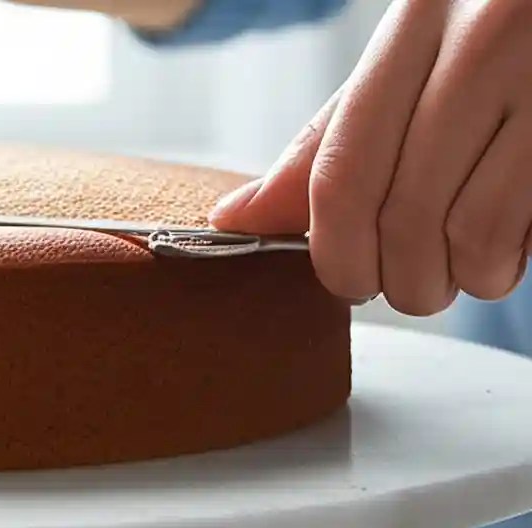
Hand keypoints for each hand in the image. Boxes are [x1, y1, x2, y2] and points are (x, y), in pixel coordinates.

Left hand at [209, 0, 531, 315]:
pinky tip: (507, 251)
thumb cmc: (502, 35)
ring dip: (456, 280)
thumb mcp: (413, 63)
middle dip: (395, 279)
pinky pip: (519, 229)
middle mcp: (484, 38)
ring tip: (462, 269)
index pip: (342, 164)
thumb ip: (332, 139)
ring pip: (465, 232)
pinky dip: (504, 267)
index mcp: (420, 18)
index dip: (331, 248)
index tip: (341, 279)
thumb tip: (237, 218)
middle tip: (406, 286)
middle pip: (400, 210)